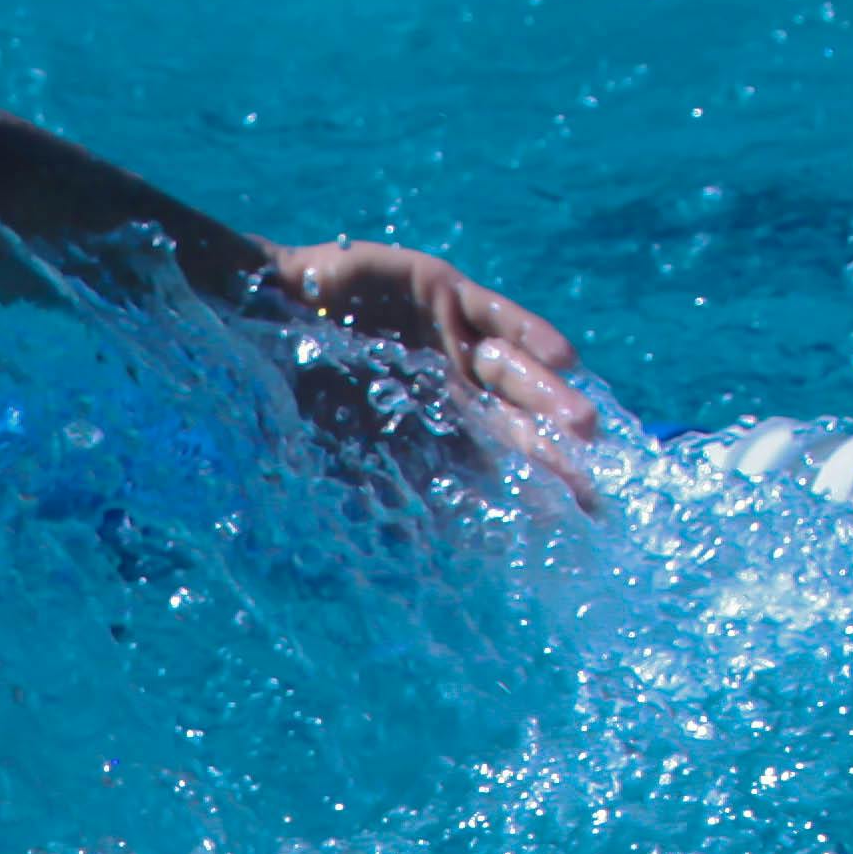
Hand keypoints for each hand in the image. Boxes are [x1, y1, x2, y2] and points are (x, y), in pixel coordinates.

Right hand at [252, 238, 596, 497]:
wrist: (258, 315)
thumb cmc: (288, 393)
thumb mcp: (338, 456)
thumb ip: (387, 492)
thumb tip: (435, 560)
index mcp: (423, 428)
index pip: (487, 463)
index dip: (529, 488)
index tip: (572, 519)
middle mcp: (446, 386)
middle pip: (512, 421)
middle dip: (552, 450)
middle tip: (594, 481)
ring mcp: (448, 338)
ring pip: (513, 371)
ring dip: (548, 397)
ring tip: (584, 426)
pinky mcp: (442, 293)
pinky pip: (498, 314)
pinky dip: (530, 336)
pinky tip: (565, 359)